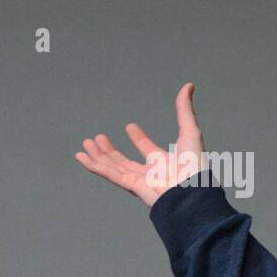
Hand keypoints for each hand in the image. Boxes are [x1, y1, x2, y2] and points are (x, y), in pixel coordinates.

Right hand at [75, 81, 205, 208]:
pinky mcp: (133, 187)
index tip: (130, 127)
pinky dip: (95, 166)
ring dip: (99, 156)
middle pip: (126, 162)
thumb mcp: (190, 132)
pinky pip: (110, 175)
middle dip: (110, 151)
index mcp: (167, 162)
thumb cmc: (195, 165)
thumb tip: (188, 85)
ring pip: (114, 168)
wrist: (192, 191)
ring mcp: (142, 181)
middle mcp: (153, 172)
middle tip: (98, 137)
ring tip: (86, 143)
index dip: (139, 139)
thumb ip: (185, 110)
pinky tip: (81, 157)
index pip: (148, 150)